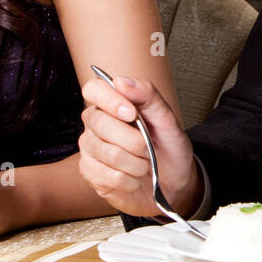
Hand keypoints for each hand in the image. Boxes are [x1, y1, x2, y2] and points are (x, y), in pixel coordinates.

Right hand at [78, 74, 199, 217]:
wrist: (172, 179)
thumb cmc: (167, 145)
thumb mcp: (167, 118)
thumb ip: (147, 95)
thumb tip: (122, 81)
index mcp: (111, 103)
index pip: (93, 89)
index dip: (111, 100)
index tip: (132, 113)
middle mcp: (94, 123)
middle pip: (102, 124)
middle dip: (136, 140)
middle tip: (148, 146)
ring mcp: (89, 148)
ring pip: (110, 154)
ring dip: (138, 163)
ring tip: (143, 161)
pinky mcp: (90, 173)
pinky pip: (111, 177)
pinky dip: (132, 180)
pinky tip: (134, 176)